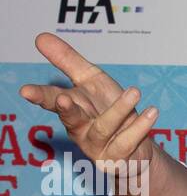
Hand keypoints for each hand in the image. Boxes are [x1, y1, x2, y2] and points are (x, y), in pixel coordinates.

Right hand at [19, 32, 159, 168]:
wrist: (136, 147)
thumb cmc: (109, 109)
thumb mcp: (91, 81)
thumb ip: (68, 61)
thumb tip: (40, 37)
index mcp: (72, 108)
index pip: (51, 100)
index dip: (39, 95)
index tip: (25, 91)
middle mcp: (81, 129)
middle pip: (71, 118)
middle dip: (66, 109)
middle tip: (62, 100)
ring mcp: (98, 146)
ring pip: (104, 128)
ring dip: (119, 110)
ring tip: (134, 91)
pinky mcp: (117, 159)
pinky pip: (127, 143)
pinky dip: (139, 128)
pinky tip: (152, 113)